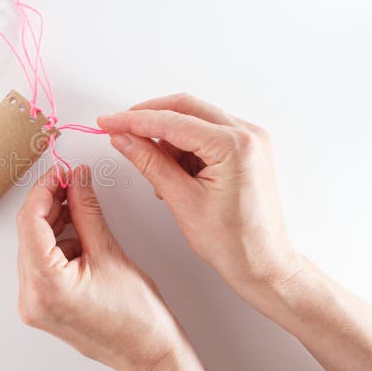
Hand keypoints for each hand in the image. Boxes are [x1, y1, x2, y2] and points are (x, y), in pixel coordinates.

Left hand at [16, 164, 183, 370]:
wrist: (148, 355)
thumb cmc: (137, 317)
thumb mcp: (110, 252)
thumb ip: (86, 210)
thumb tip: (76, 179)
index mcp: (46, 286)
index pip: (30, 222)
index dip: (44, 190)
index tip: (60, 172)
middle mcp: (31, 299)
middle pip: (28, 234)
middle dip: (49, 205)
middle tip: (72, 183)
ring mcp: (34, 305)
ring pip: (34, 248)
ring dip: (54, 224)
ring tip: (80, 208)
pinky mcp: (42, 307)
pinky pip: (41, 264)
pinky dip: (57, 245)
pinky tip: (80, 235)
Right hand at [97, 93, 300, 292]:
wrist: (262, 263)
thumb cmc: (233, 242)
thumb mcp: (182, 200)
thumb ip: (149, 162)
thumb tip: (124, 138)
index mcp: (235, 146)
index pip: (172, 120)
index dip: (133, 120)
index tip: (108, 122)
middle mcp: (247, 135)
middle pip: (185, 107)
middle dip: (149, 118)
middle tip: (120, 129)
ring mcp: (249, 140)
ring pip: (194, 120)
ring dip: (168, 138)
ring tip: (159, 175)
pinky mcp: (245, 150)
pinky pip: (206, 134)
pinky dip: (184, 148)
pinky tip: (176, 175)